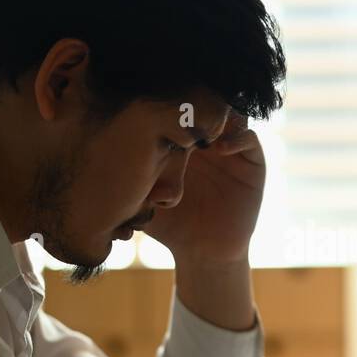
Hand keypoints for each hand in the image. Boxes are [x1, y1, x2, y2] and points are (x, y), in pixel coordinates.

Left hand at [143, 111, 264, 266]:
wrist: (202, 253)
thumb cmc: (169, 225)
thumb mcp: (145, 195)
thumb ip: (132, 171)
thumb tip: (103, 148)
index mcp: (181, 141)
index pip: (179, 108)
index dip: (169, 105)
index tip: (155, 112)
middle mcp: (207, 139)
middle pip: (204, 103)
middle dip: (191, 106)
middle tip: (179, 112)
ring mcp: (231, 149)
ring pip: (228, 113)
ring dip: (215, 117)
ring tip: (199, 130)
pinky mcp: (253, 163)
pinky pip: (249, 138)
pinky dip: (235, 138)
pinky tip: (218, 149)